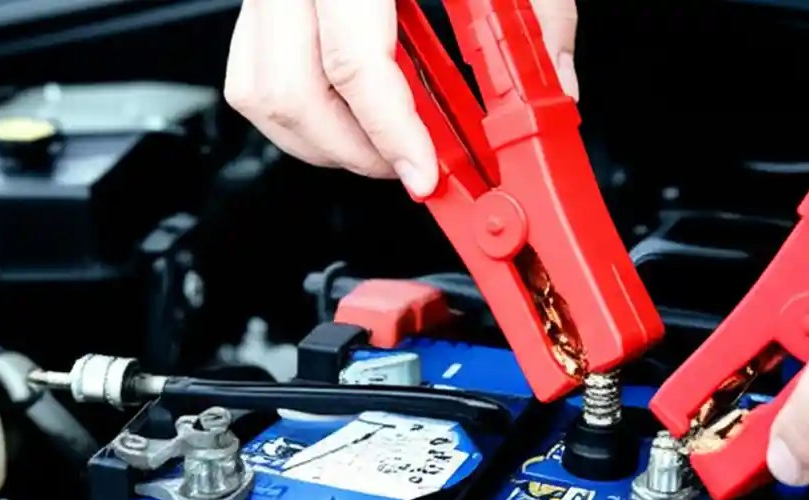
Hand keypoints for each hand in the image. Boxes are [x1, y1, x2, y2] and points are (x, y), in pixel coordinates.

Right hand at [223, 0, 578, 196]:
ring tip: (387, 144)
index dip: (392, 133)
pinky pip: (254, 71)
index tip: (425, 174)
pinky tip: (357, 111)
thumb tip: (554, 87)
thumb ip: (538, 15)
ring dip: (323, 141)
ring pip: (260, 92)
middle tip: (413, 166)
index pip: (353, 61)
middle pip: (288, 91)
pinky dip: (302, 111)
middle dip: (356, 152)